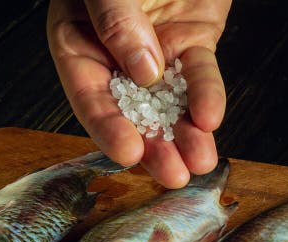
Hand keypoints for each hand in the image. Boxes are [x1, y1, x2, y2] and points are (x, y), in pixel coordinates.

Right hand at [47, 0, 230, 187]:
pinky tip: (211, 121)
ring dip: (183, 135)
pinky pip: (198, 76)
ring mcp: (155, 52)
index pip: (88, 92)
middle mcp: (114, 55)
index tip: (128, 154)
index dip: (107, 126)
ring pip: (168, 103)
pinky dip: (206, 97)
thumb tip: (142, 71)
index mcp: (77, 41)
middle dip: (153, 145)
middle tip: (171, 174)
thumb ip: (116, 21)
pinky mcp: (190, 44)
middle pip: (131, 110)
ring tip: (198, 163)